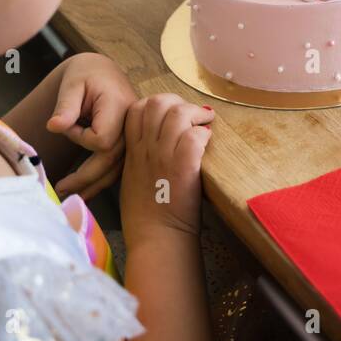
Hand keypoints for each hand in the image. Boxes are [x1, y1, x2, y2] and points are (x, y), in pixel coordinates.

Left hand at [47, 53, 136, 199]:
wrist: (104, 71)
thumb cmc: (87, 75)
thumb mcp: (73, 84)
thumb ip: (66, 106)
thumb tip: (54, 126)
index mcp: (121, 108)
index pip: (102, 140)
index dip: (80, 138)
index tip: (66, 125)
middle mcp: (132, 126)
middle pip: (111, 161)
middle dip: (85, 178)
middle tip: (59, 190)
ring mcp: (133, 136)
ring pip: (117, 169)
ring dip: (94, 185)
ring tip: (73, 197)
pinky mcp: (129, 143)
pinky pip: (118, 166)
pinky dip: (102, 179)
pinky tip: (88, 189)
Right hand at [120, 94, 213, 245]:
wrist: (156, 237)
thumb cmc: (146, 215)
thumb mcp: (133, 179)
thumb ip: (141, 158)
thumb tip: (155, 145)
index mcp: (133, 151)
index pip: (137, 109)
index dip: (157, 104)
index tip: (172, 114)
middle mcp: (146, 149)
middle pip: (158, 103)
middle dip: (179, 102)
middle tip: (194, 115)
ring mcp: (164, 156)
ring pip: (178, 113)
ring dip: (196, 114)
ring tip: (206, 123)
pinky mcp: (183, 166)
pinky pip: (195, 135)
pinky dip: (204, 133)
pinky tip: (207, 142)